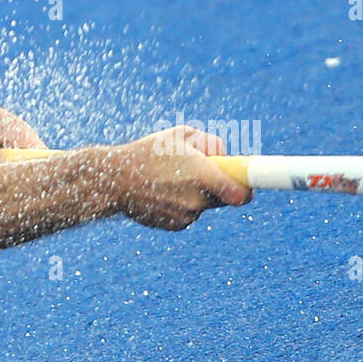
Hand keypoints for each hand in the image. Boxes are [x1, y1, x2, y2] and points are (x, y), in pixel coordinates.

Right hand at [108, 125, 251, 229]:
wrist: (115, 180)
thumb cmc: (149, 153)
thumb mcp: (181, 135)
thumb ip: (210, 143)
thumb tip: (224, 157)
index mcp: (204, 176)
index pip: (241, 193)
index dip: (248, 189)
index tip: (248, 185)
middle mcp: (198, 200)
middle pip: (224, 199)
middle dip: (219, 187)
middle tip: (201, 173)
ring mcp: (187, 216)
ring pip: (204, 206)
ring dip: (197, 195)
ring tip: (171, 180)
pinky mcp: (176, 226)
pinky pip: (189, 214)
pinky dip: (182, 205)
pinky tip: (162, 194)